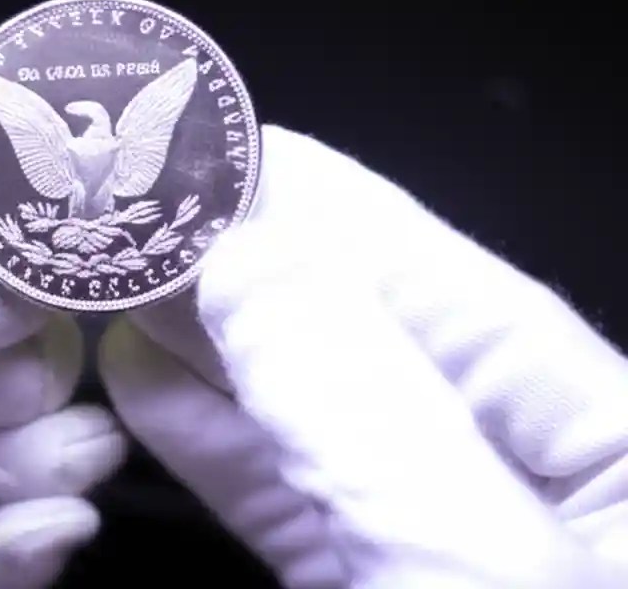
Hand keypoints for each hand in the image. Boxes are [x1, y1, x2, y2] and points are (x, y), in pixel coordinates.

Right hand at [100, 126, 627, 587]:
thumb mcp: (466, 556)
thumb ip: (358, 403)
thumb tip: (251, 257)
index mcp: (618, 455)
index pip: (464, 295)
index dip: (336, 211)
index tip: (230, 150)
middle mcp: (531, 488)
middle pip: (372, 346)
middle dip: (252, 272)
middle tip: (142, 204)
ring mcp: (440, 545)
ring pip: (312, 423)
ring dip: (207, 349)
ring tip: (120, 277)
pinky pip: (280, 501)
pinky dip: (205, 445)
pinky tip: (139, 382)